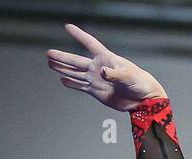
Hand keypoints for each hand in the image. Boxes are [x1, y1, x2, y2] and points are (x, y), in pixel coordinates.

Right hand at [46, 22, 165, 111]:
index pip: (90, 43)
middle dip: (62, 57)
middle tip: (48, 53)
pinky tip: (63, 80)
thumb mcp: (128, 76)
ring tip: (51, 63)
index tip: (68, 26)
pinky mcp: (97, 92)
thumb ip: (114, 74)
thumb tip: (101, 72)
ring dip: (63, 68)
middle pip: (76, 60)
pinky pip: (81, 87)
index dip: (79, 35)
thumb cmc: (139, 82)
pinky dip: (72, 84)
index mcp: (106, 58)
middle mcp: (98, 67)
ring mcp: (96, 80)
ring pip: (75, 73)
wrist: (143, 99)